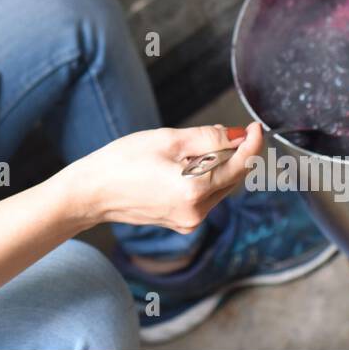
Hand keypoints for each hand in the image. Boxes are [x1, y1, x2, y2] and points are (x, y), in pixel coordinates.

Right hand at [60, 122, 263, 233]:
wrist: (93, 192)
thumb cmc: (122, 161)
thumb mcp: (167, 139)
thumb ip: (208, 138)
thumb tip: (238, 136)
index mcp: (194, 190)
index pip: (239, 166)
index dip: (252, 144)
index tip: (255, 127)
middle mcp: (196, 212)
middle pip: (233, 178)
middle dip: (236, 154)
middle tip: (228, 131)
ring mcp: (189, 221)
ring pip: (220, 188)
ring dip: (219, 166)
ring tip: (194, 148)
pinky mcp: (182, 223)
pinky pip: (206, 197)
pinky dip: (205, 179)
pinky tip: (186, 166)